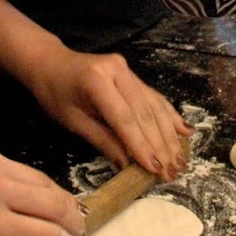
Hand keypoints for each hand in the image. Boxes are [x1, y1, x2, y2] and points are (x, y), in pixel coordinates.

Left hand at [22, 44, 192, 180]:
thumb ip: (102, 140)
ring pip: (154, 107)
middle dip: (160, 145)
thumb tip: (127, 165)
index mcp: (97, 81)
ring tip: (180, 160)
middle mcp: (118, 71)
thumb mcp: (73, 121)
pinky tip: (185, 132)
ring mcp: (128, 70)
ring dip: (169, 136)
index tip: (155, 168)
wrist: (51, 63)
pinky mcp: (133, 74)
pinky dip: (170, 116)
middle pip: (144, 113)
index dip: (141, 145)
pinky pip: (154, 97)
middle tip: (173, 171)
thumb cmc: (55, 94)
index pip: (124, 119)